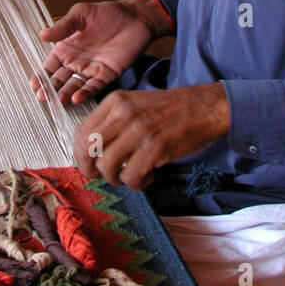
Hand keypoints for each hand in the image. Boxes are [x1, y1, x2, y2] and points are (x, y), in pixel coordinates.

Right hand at [31, 0, 169, 105]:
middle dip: (50, 89)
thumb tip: (41, 35)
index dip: (41, 76)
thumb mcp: (81, 14)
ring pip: (75, 86)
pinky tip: (77, 98)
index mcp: (66, 48)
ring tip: (58, 101)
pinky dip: (86, 93)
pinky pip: (94, 87)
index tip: (34, 84)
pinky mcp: (107, 75)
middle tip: (43, 98)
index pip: (49, 66)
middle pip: (60, 79)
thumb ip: (63, 26)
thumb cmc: (107, 12)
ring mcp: (91, 69)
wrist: (135, 17)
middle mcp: (76, 61)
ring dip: (66, 94)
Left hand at [73, 83, 230, 189]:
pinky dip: (137, 184)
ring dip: (116, 178)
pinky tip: (148, 177)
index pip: (81, 131)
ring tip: (131, 175)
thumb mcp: (135, 104)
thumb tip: (90, 150)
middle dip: (89, 169)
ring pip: (107, 166)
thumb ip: (113, 122)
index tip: (88, 164)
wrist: (204, 108)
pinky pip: (131, 177)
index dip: (80, 154)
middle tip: (101, 176)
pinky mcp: (155, 148)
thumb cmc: (170, 111)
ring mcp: (139, 130)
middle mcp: (123, 114)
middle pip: (88, 149)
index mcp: (115, 101)